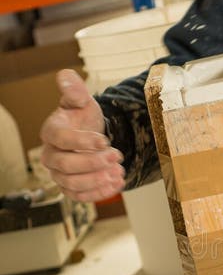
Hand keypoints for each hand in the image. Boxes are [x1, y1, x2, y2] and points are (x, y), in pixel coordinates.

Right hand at [39, 70, 124, 201]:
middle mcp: (51, 155)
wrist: (90, 136)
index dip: (82, 141)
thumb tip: (67, 78)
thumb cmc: (83, 117)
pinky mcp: (70, 188)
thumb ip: (75, 89)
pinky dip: (99, 193)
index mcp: (51, 131)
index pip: (61, 139)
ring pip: (73, 184)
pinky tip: (118, 184)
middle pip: (66, 165)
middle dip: (93, 163)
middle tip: (117, 156)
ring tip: (119, 172)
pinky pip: (80, 196)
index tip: (105, 141)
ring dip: (98, 180)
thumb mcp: (82, 100)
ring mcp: (59, 174)